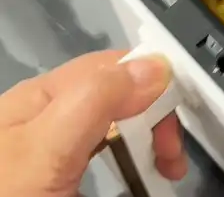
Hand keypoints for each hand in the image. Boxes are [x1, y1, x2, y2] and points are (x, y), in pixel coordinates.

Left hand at [0, 50, 186, 196]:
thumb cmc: (6, 195)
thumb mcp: (46, 149)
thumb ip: (96, 100)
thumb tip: (155, 65)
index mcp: (40, 99)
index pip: (111, 66)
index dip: (152, 80)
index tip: (181, 118)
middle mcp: (46, 120)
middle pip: (117, 97)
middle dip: (154, 119)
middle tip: (172, 161)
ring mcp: (50, 157)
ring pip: (114, 132)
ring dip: (146, 144)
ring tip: (165, 171)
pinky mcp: (54, 184)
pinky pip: (102, 159)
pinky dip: (128, 167)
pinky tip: (136, 179)